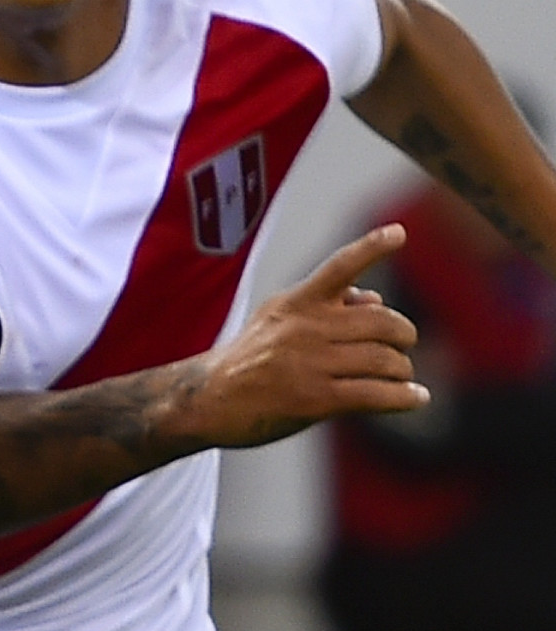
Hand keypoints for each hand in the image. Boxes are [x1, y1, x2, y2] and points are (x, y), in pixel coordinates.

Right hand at [172, 225, 426, 451]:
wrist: (214, 397)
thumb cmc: (250, 357)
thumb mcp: (277, 317)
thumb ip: (324, 305)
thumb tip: (374, 298)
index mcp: (297, 301)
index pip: (339, 266)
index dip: (371, 248)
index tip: (398, 231)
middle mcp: (306, 326)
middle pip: (381, 321)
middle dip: (403, 333)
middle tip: (404, 345)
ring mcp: (312, 362)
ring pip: (384, 359)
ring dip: (403, 370)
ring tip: (403, 379)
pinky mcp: (318, 399)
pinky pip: (377, 394)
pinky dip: (405, 397)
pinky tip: (417, 399)